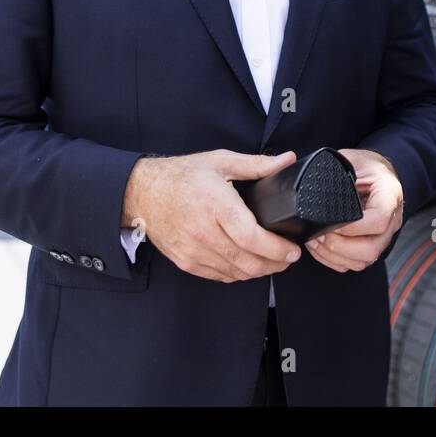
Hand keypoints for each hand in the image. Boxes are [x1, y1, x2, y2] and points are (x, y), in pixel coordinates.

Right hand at [122, 148, 300, 282]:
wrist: (142, 192)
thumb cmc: (182, 175)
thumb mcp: (220, 161)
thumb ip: (256, 165)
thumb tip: (286, 160)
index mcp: (215, 205)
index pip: (251, 237)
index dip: (277, 248)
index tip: (293, 249)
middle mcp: (203, 232)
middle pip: (248, 261)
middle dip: (276, 264)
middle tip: (290, 257)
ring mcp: (193, 250)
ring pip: (236, 273)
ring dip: (260, 271)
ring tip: (274, 261)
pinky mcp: (186, 262)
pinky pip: (220, 275)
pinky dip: (239, 273)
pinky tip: (249, 263)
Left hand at [305, 148, 403, 272]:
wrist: (378, 171)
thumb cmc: (365, 164)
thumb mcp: (352, 160)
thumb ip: (337, 173)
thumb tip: (312, 186)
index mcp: (390, 194)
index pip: (379, 220)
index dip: (353, 227)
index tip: (331, 223)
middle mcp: (393, 218)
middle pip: (372, 248)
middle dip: (340, 247)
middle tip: (319, 235)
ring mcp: (386, 234)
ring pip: (365, 260)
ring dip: (336, 256)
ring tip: (316, 242)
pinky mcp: (375, 243)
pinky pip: (359, 263)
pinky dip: (338, 261)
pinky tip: (322, 250)